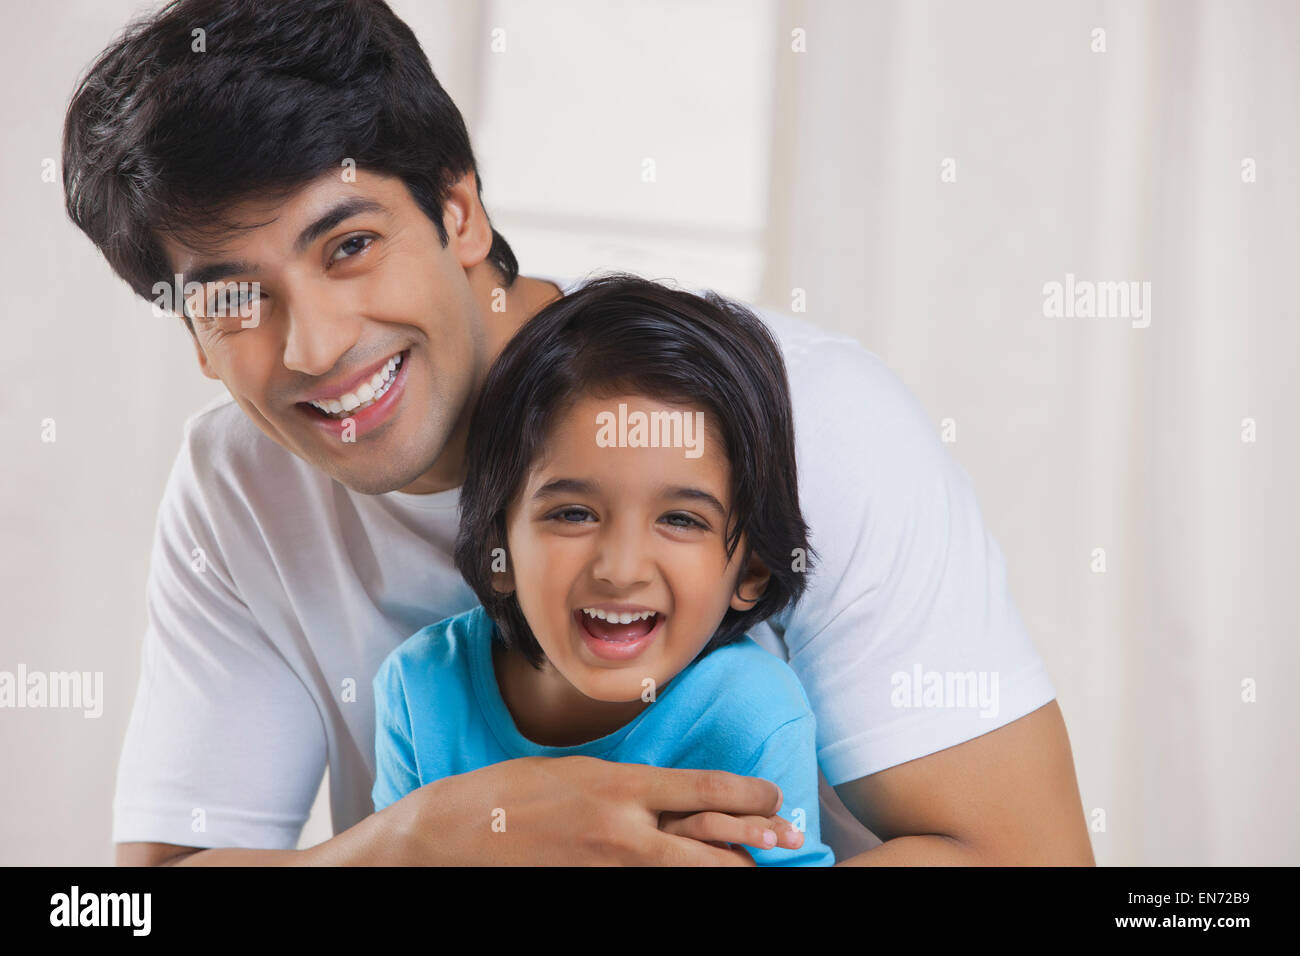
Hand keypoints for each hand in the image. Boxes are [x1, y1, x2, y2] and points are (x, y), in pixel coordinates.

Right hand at [385, 755, 793, 864]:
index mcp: (622, 786)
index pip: (709, 790)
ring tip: (755, 862)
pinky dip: (679, 883)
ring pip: (692, 877)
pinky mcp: (596, 892)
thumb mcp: (579, 771)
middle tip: (787, 841)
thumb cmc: (512, 793)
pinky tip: (694, 875)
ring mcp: (613, 869)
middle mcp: (626, 831)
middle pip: (717, 848)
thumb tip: (674, 796)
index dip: (753, 796)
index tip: (776, 796)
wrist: (455, 837)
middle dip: (760, 847)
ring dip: (727, 869)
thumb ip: (630, 786)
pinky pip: (652, 891)